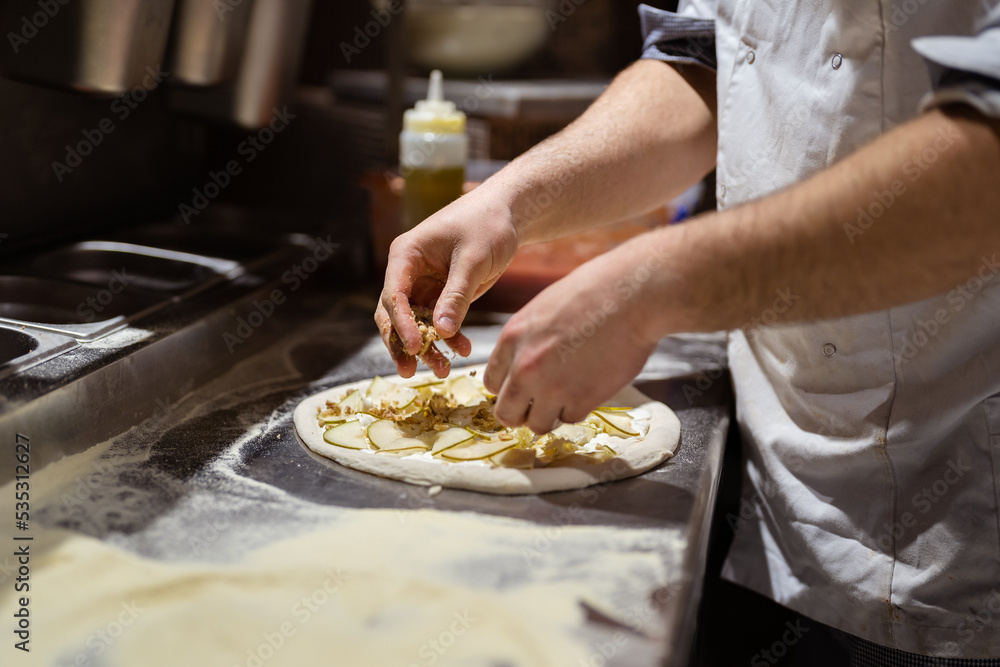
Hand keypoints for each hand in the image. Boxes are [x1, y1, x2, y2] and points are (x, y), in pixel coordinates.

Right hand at [374, 186, 519, 377]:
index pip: (394, 295)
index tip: (416, 346)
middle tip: (410, 372)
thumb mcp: (473, 260)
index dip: (401, 324)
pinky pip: (438, 322)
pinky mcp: (442, 295)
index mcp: (406, 255)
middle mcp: (408, 272)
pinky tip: (463, 351)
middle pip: (394, 315)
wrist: (508, 214)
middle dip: (403, 344)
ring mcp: (424, 285)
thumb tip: (442, 331)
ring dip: (426, 347)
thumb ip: (457, 296)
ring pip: (416, 324)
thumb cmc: (488, 226)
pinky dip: (448, 338)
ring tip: (442, 371)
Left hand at [482, 241, 665, 433]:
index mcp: (512, 339)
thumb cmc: (594, 293)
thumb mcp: (544, 309)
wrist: (632, 297)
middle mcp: (525, 367)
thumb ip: (527, 340)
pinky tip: (591, 387)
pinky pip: (570, 418)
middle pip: (506, 412)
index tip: (521, 389)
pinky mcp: (581, 399)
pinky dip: (579, 409)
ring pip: (537, 424)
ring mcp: (552, 387)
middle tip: (539, 406)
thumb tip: (521, 365)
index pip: (492, 382)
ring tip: (568, 395)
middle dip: (521, 413)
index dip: (508, 389)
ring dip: (551, 415)